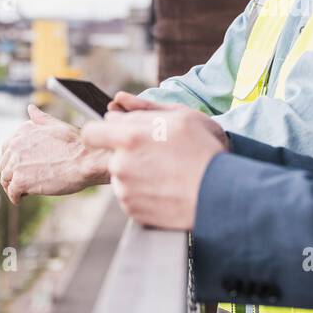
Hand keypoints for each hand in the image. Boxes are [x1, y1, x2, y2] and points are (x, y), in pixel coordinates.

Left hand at [0, 103, 110, 204]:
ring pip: (6, 178)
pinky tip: (21, 199)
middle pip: (5, 164)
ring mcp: (17, 164)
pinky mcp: (21, 181)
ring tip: (22, 191)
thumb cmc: (78, 145)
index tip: (20, 166)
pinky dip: (15, 197)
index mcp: (24, 130)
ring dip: (12, 186)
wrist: (87, 162)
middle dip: (12, 173)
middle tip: (22, 181)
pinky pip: (12, 192)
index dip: (13, 159)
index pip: (7, 147)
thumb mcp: (58, 126)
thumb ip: (41, 119)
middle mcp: (16, 145)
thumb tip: (30, 108)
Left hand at [81, 95, 229, 229]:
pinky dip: (145, 193)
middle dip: (130, 152)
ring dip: (138, 173)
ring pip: (122, 176)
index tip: (118, 134)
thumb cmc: (205, 151)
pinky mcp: (133, 211)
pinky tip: (167, 189)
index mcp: (129, 138)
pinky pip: (131, 196)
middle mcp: (121, 165)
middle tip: (162, 155)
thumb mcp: (183, 117)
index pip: (92, 132)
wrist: (220, 195)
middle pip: (113, 154)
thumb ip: (144, 108)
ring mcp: (125, 191)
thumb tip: (118, 101)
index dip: (105, 131)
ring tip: (168, 174)